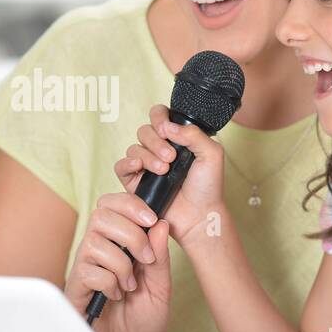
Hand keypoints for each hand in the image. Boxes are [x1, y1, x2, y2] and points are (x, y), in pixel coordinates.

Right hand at [63, 193, 172, 331]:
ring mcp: (85, 269)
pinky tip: (114, 298)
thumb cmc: (138, 330)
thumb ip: (160, 259)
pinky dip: (109, 282)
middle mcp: (99, 253)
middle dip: (131, 232)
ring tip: (130, 287)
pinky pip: (89, 269)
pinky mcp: (75, 288)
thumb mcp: (160, 292)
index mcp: (119, 247)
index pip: (114, 206)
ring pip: (95, 240)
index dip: (131, 204)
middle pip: (102, 213)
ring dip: (122, 262)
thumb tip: (161, 224)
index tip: (152, 221)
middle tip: (146, 258)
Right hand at [113, 104, 225, 249]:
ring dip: (148, 156)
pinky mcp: (134, 181)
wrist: (199, 215)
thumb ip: (194, 134)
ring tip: (164, 170)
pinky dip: (127, 163)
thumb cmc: (207, 187)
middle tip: (171, 157)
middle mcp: (158, 148)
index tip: (167, 130)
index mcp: (176, 138)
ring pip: (134, 147)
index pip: (159, 115)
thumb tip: (168, 126)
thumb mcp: (211, 154)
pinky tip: (139, 167)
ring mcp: (145, 165)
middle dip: (156, 141)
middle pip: (144, 130)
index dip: (159, 118)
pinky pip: (120, 166)